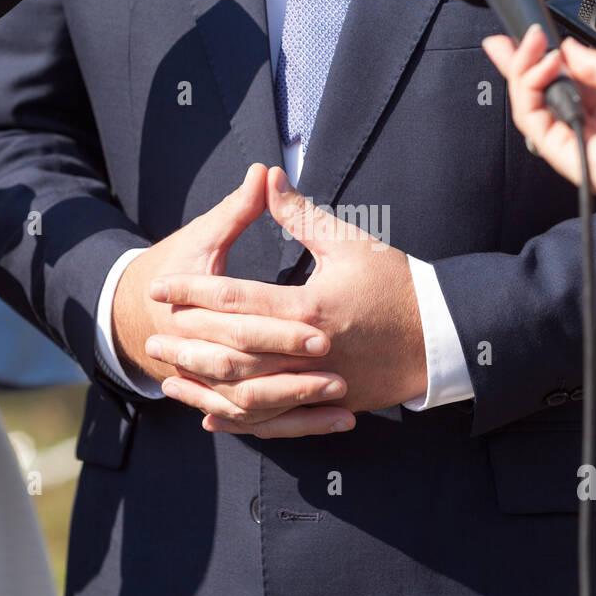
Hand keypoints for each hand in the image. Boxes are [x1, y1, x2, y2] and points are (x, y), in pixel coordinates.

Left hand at [148, 166, 427, 433]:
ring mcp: (318, 384)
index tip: (161, 286)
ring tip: (170, 372)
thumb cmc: (398, 285)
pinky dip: (240, 418)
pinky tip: (211, 413)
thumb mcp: (351, 242)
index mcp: (310, 309)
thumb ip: (301, 214)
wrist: (444, 336)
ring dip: (205, 383)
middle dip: (188, 339)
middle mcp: (309, 352)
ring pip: (246, 392)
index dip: (194, 292)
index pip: (236, 300)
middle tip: (151, 330)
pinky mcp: (328, 404)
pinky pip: (274, 419)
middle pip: (232, 349)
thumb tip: (268, 176)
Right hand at [484, 28, 595, 207]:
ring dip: (525, 68)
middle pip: (537, 87)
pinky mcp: (556, 149)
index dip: (541, 56)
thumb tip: (567, 49)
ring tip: (534, 47)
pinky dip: (529, 87)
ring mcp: (569, 134)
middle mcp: (585, 118)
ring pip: (529, 100)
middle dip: (518, 60)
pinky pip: (529, 116)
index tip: (530, 36)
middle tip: (515, 38)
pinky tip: (545, 68)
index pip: (562, 75)